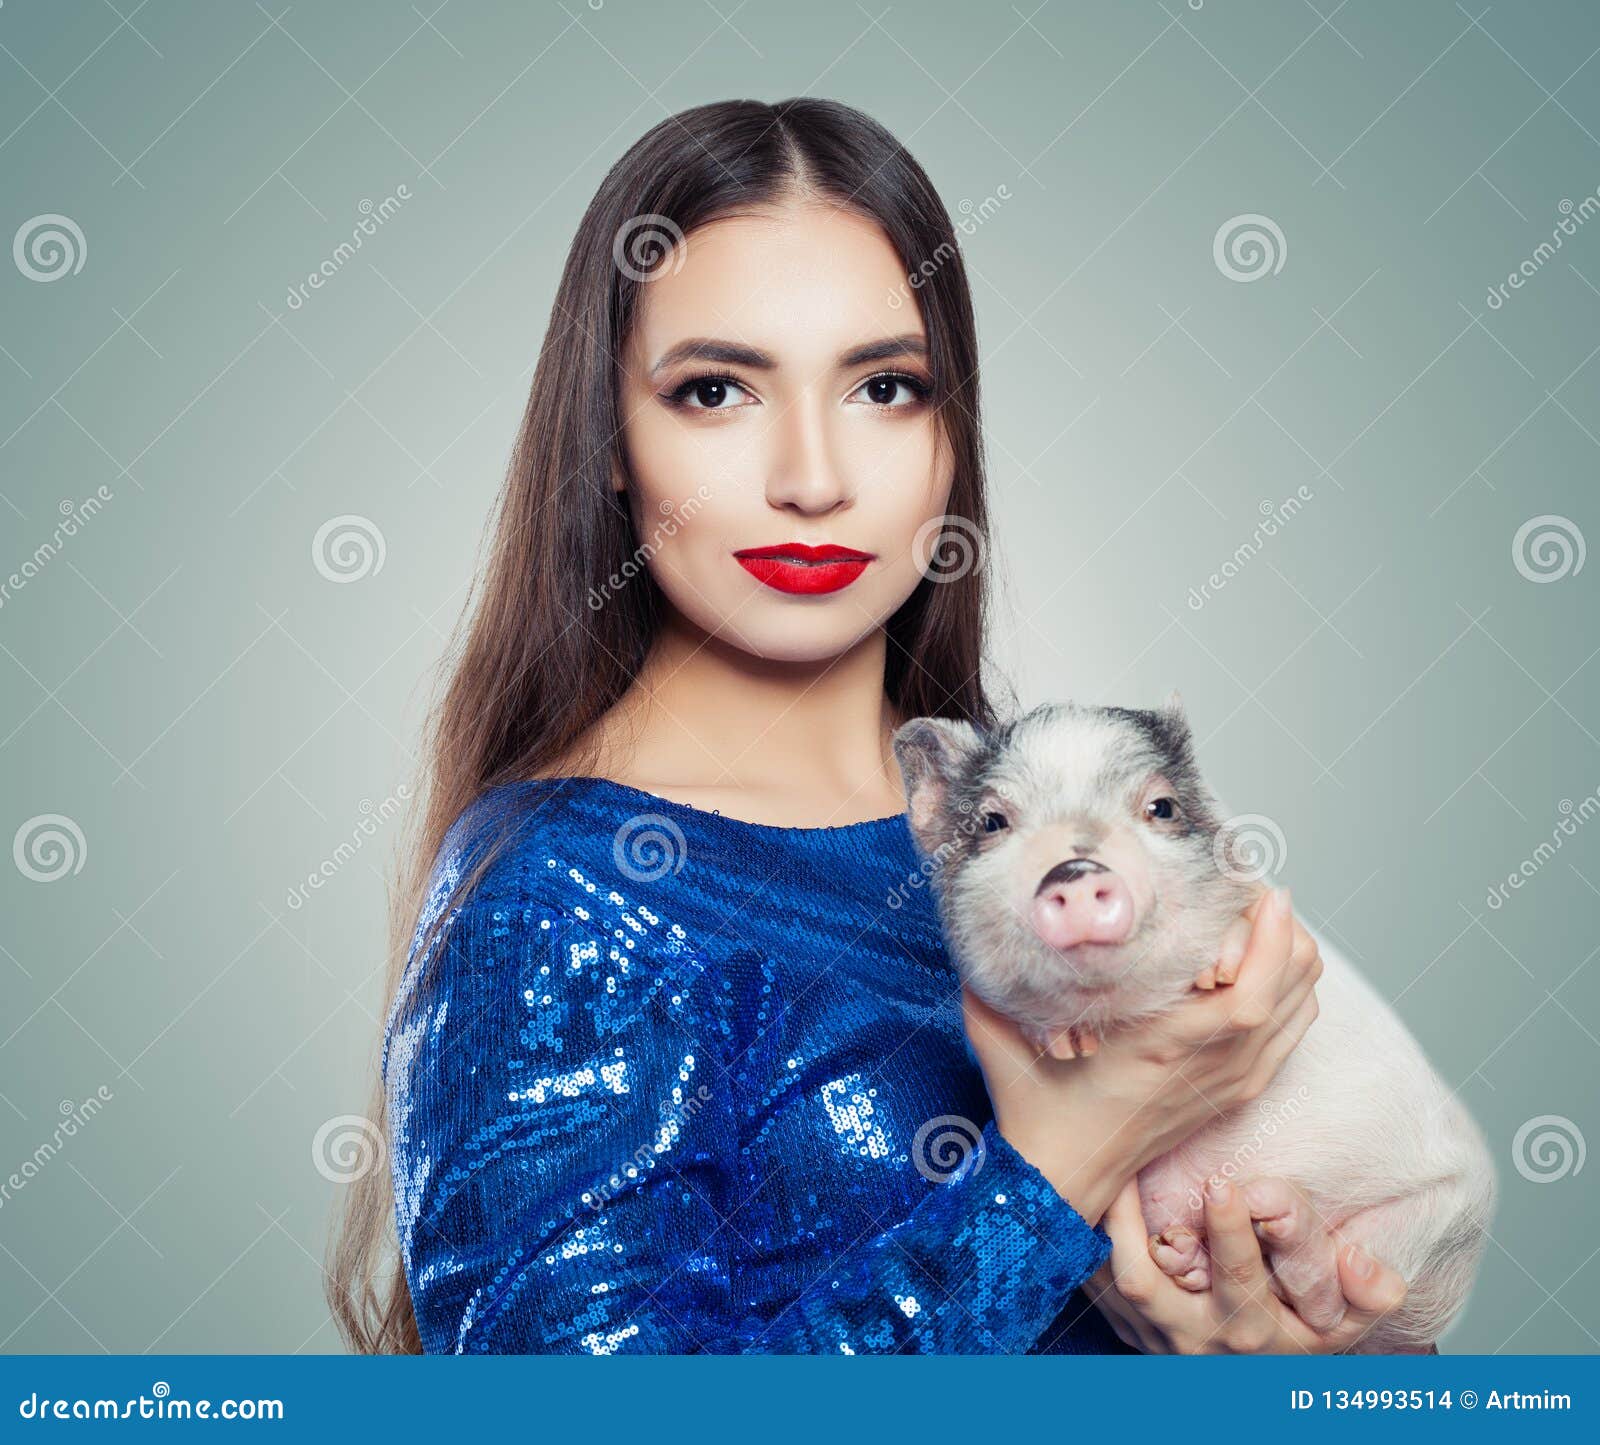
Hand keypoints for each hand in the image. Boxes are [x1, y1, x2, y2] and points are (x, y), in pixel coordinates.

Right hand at [961, 885, 1319, 1224]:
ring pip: (1300, 1007)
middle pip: (1291, 989)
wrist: (1063, 1176)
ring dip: (1293, 959)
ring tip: (1263, 919)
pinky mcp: (1238, 1092)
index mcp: (1162, 1046)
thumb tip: (973, 918)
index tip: (1262, 891)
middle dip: (1287, 931)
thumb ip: (985, 978)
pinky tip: (1264, 966)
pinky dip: (1293, 992)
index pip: (1249, 994)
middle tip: (1258, 891)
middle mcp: (1210, 1064)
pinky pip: (1291, 1033)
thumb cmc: (1035, 1104)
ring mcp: (1232, 1081)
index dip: (1269, 939)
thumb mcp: (998, 1036)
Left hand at [1087, 1174, 1410, 1352]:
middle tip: (1133, 1165)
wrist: (1248, 1388)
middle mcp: (1190, 1334)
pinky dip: (1086, 1239)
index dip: (1228, 1232)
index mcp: (1248, 1328)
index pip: (1235, 1278)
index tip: (1223, 1185)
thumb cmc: (1292, 1341)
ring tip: (1099, 1167)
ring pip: (1106, 1279)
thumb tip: (1363, 1259)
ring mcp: (1150, 1332)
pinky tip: (1086, 1192)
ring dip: (1099, 1224)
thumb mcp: (1337, 1327)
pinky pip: (1094, 1282)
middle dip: (1132, 1224)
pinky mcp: (1125, 1324)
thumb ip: (1364, 1292)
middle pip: (1143, 1282)